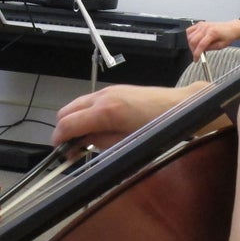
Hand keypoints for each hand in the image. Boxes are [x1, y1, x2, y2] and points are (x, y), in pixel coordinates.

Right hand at [52, 84, 198, 150]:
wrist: (181, 106)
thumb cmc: (158, 129)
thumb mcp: (127, 143)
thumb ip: (101, 142)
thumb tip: (82, 145)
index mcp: (105, 112)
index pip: (68, 124)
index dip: (58, 139)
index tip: (58, 151)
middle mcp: (102, 97)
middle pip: (67, 110)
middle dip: (63, 129)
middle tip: (70, 147)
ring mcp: (108, 90)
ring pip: (77, 104)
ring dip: (74, 120)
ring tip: (83, 138)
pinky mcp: (115, 89)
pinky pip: (90, 101)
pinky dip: (86, 113)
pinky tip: (96, 126)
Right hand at [186, 19, 239, 57]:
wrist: (231, 28)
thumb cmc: (228, 36)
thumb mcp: (221, 46)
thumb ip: (210, 48)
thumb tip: (201, 51)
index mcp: (212, 33)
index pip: (201, 45)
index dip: (197, 54)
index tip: (196, 59)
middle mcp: (206, 28)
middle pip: (193, 40)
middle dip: (193, 50)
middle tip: (196, 54)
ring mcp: (202, 25)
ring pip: (190, 36)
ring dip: (191, 44)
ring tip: (196, 48)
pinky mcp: (200, 24)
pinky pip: (190, 30)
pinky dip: (189, 36)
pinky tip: (194, 40)